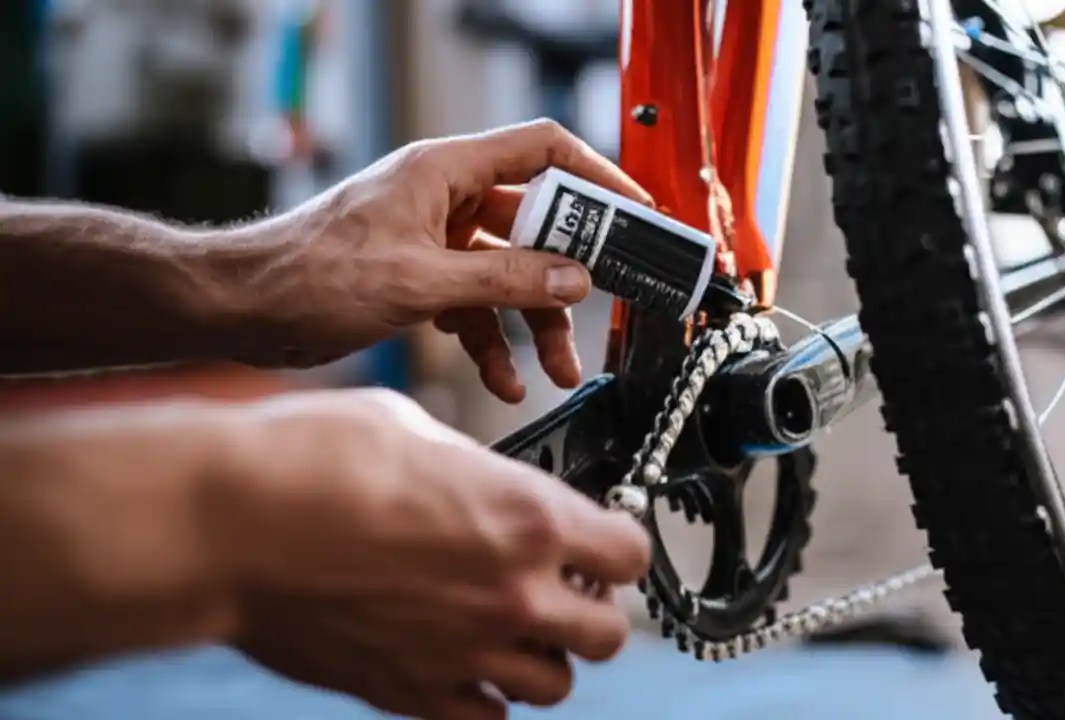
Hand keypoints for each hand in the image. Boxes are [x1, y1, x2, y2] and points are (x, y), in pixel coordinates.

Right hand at [215, 389, 649, 718]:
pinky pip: (485, 718)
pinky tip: (462, 659)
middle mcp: (510, 592)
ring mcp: (463, 651)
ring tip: (509, 624)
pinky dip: (486, 695)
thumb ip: (475, 471)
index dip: (616, 543)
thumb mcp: (417, 429)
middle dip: (590, 606)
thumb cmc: (309, 459)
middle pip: (606, 632)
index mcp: (525, 516)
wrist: (226, 524)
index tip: (599, 538)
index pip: (627, 553)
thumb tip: (489, 482)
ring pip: (554, 684)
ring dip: (544, 654)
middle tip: (559, 584)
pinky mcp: (410, 693)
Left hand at [240, 120, 650, 401]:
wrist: (242, 310)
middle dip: (567, 276)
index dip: (594, 176)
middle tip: (601, 307)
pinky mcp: (420, 279)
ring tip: (554, 371)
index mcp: (444, 172)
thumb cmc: (304, 274)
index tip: (632, 210)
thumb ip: (503, 279)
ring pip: (509, 275)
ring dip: (534, 323)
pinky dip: (492, 342)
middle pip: (534, 226)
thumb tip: (571, 278)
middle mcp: (443, 200)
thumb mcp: (419, 281)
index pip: (541, 151)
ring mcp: (433, 241)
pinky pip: (477, 306)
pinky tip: (501, 378)